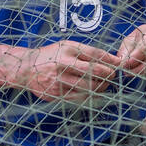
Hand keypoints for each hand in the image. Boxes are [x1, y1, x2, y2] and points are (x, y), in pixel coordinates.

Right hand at [0, 40, 120, 100]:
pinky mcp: (56, 95)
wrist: (26, 69)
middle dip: (108, 75)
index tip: (119, 64)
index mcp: (68, 50)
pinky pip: (79, 98)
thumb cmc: (52, 56)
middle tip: (112, 76)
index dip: (111, 61)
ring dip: (101, 87)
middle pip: (94, 72)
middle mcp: (63, 65)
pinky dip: (90, 96)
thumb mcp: (68, 46)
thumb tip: (113, 60)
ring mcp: (58, 81)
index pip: (96, 54)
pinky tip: (92, 92)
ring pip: (89, 88)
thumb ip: (88, 52)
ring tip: (103, 84)